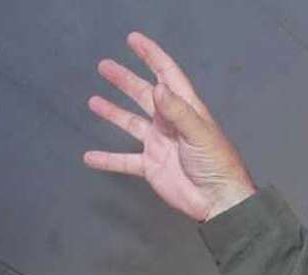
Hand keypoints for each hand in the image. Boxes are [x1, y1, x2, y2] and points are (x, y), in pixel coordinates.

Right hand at [84, 32, 256, 221]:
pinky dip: (107, 159)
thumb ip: (177, 111)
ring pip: (131, 123)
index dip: (151, 56)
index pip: (167, 75)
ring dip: (113, 112)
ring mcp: (159, 145)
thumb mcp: (199, 132)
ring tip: (93, 101)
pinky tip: (89, 157)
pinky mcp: (151, 167)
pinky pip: (124, 161)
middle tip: (104, 66)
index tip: (133, 40)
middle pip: (143, 95)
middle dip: (125, 80)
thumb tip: (157, 87)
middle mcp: (170, 123)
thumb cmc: (217, 163)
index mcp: (185, 109)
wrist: (218, 200)